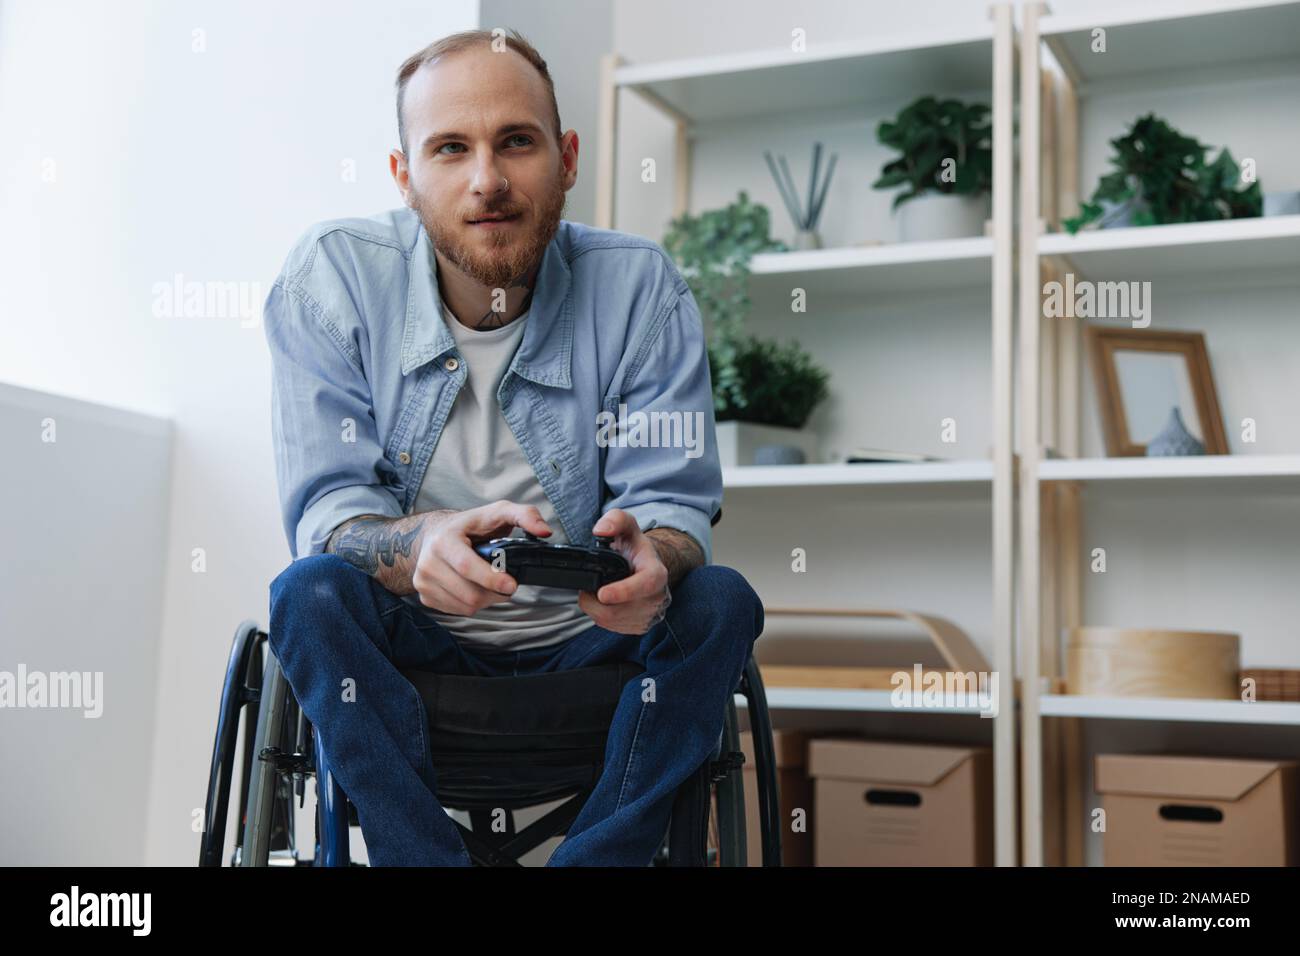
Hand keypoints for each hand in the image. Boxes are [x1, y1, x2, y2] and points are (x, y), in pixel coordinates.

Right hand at [412, 500, 551, 614]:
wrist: (434, 534)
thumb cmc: (469, 525)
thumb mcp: (497, 512)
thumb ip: (524, 515)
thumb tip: (545, 531)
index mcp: (443, 540)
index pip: (466, 566)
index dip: (491, 579)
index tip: (511, 585)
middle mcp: (428, 562)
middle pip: (469, 593)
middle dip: (495, 593)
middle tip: (507, 584)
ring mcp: (423, 582)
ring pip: (465, 606)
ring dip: (486, 600)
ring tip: (490, 584)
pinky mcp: (425, 596)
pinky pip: (457, 612)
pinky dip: (471, 604)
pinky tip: (474, 588)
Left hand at [577, 509, 670, 634]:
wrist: (647, 568)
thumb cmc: (635, 548)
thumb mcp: (627, 525)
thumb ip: (615, 520)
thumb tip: (600, 530)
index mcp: (657, 573)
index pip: (644, 586)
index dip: (623, 591)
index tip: (602, 593)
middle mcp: (657, 598)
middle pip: (617, 610)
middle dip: (594, 599)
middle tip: (587, 584)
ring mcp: (649, 616)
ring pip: (610, 621)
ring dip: (595, 607)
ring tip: (596, 591)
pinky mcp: (640, 627)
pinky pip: (610, 627)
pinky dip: (600, 616)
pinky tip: (605, 603)